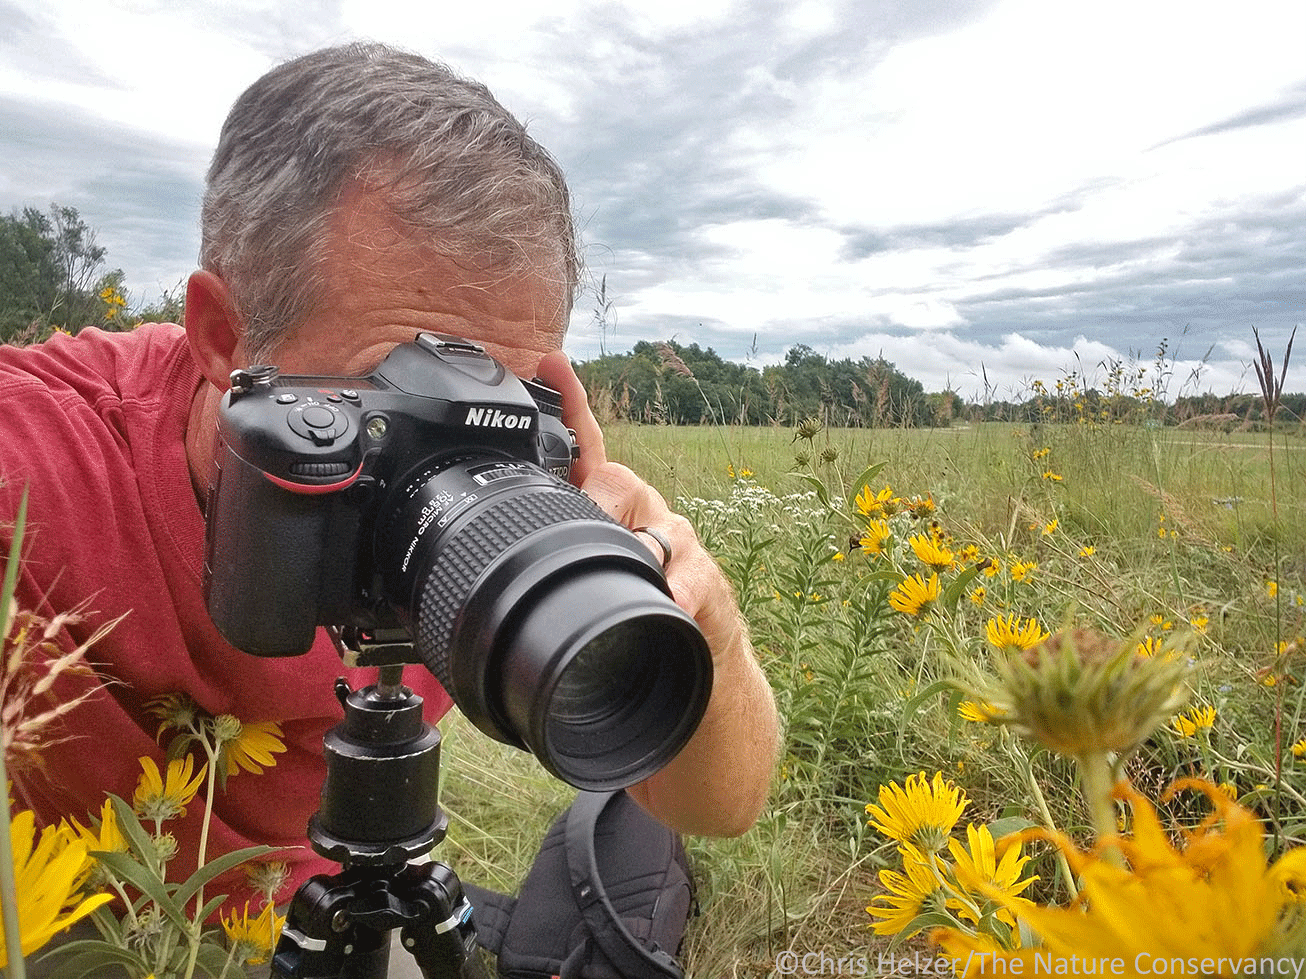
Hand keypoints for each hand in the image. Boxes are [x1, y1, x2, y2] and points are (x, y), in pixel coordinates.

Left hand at [533, 351, 777, 835]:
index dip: (570, 410)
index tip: (549, 364)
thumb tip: (470, 566)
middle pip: (619, 482)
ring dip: (633, 533)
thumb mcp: (580, 604)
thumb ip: (548, 571)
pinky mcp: (710, 600)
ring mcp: (684, 562)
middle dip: (593, 490)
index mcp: (611, 526)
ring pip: (658, 522)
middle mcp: (650, 530)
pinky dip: (679, 589)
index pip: (589, 457)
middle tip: (577, 513)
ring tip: (622, 553)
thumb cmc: (631, 647)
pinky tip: (670, 595)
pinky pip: (695, 585)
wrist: (698, 703)